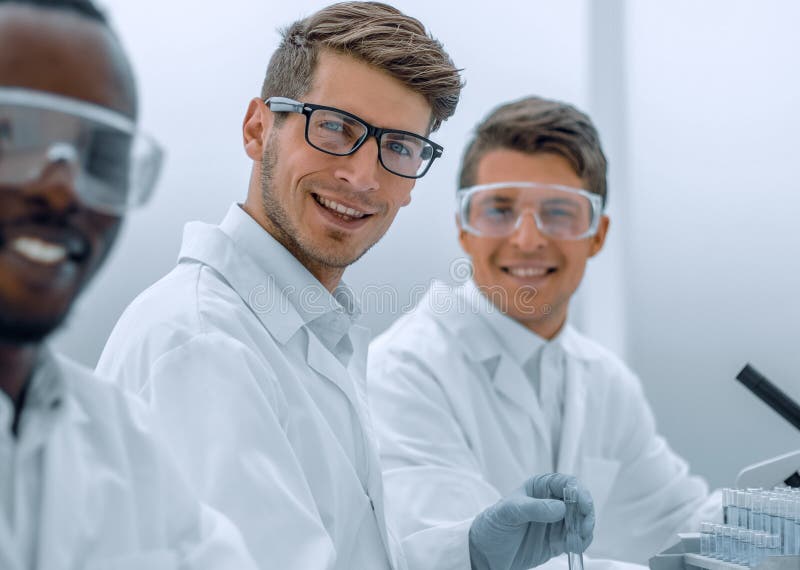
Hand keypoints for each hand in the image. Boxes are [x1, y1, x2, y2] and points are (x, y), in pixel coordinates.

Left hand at [469, 473, 594, 569]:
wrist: (485, 553)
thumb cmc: (492, 526)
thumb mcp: (509, 513)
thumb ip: (534, 508)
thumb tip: (560, 507)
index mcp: (539, 488)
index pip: (566, 483)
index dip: (579, 492)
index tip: (584, 505)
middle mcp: (550, 502)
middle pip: (579, 502)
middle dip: (586, 514)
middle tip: (584, 528)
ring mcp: (555, 522)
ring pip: (581, 521)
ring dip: (585, 530)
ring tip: (576, 542)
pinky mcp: (557, 541)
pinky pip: (577, 539)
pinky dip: (581, 542)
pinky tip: (574, 547)